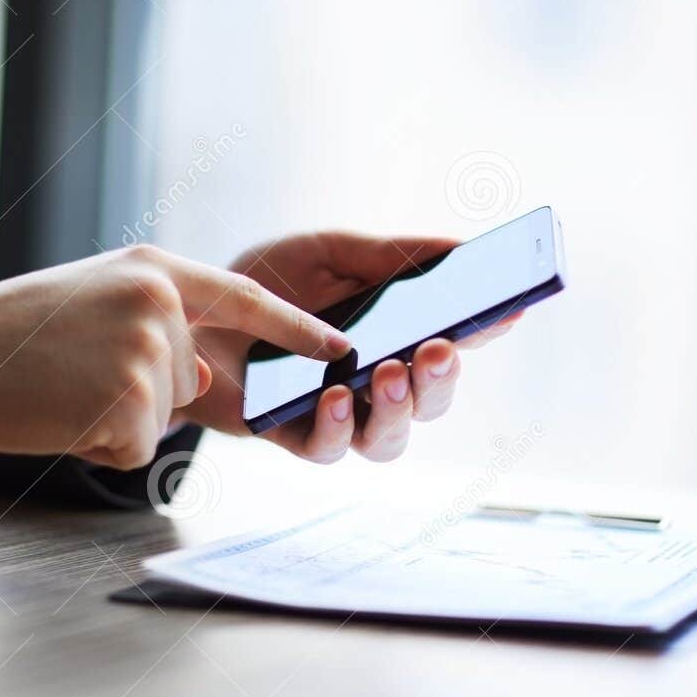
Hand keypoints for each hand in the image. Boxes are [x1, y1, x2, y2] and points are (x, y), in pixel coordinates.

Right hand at [0, 245, 348, 468]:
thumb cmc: (10, 335)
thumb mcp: (95, 304)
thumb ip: (158, 329)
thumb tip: (202, 376)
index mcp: (152, 270)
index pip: (245, 297)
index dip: (296, 328)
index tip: (341, 349)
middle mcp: (158, 304)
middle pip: (189, 377)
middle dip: (140, 393)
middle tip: (72, 373)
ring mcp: (146, 353)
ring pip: (161, 416)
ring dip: (115, 420)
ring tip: (62, 390)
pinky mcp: (128, 404)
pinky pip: (137, 447)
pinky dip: (99, 445)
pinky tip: (59, 414)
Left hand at [175, 232, 517, 462]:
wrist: (186, 311)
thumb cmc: (265, 283)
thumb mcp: (329, 253)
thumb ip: (390, 255)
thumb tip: (460, 248)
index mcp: (395, 336)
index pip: (455, 339)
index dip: (487, 330)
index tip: (510, 310)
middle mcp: (376, 382)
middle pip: (432, 400)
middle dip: (442, 379)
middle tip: (437, 349)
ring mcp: (339, 415)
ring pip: (391, 437)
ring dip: (398, 409)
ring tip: (388, 372)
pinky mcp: (293, 436)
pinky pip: (329, 449)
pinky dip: (338, 426)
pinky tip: (335, 396)